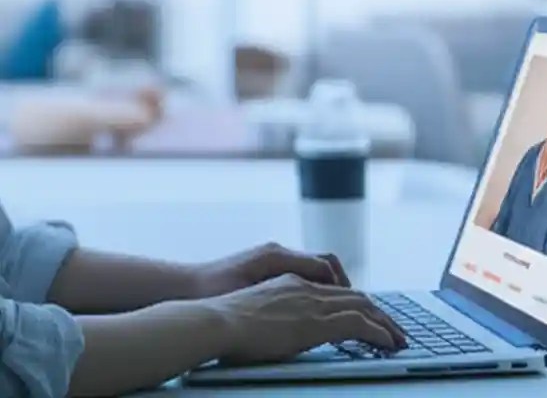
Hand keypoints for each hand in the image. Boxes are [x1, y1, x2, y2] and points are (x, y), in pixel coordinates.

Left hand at [193, 242, 351, 298]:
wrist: (182, 288)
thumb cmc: (213, 292)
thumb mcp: (252, 294)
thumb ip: (285, 291)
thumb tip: (319, 294)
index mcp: (276, 256)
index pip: (324, 265)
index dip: (340, 285)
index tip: (352, 303)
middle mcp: (277, 251)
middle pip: (324, 261)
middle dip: (340, 282)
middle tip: (351, 304)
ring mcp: (271, 257)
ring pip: (312, 266)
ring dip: (327, 283)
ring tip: (334, 305)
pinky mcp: (264, 265)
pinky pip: (299, 271)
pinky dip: (312, 284)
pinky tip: (309, 304)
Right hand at [208, 273, 407, 364]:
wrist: (214, 321)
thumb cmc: (221, 325)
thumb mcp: (253, 314)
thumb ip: (272, 318)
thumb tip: (278, 333)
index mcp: (293, 284)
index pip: (335, 291)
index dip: (356, 304)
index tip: (368, 318)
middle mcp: (308, 289)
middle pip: (356, 296)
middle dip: (378, 313)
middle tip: (394, 330)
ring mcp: (313, 304)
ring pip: (364, 307)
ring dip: (385, 323)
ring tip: (398, 339)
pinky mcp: (316, 322)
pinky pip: (358, 324)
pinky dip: (378, 332)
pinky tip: (389, 344)